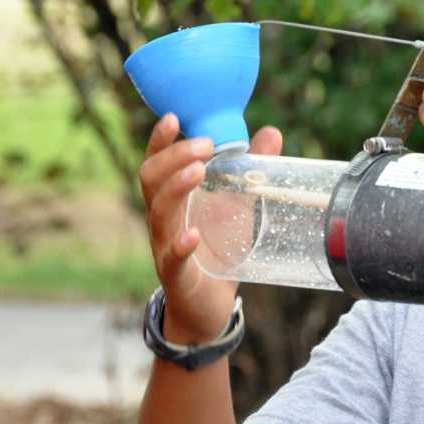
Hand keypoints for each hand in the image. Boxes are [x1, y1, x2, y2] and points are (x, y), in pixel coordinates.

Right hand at [138, 113, 282, 342]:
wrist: (210, 306)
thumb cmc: (218, 249)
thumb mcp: (239, 205)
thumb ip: (250, 170)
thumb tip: (271, 131)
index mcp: (174, 200)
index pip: (156, 163)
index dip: (159, 141)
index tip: (174, 117)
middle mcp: (163, 220)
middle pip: (151, 181)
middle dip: (173, 158)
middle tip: (204, 145)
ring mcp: (165, 247)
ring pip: (158, 214)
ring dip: (176, 190)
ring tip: (196, 172)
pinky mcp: (177, 276)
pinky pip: (172, 259)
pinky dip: (180, 245)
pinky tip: (192, 234)